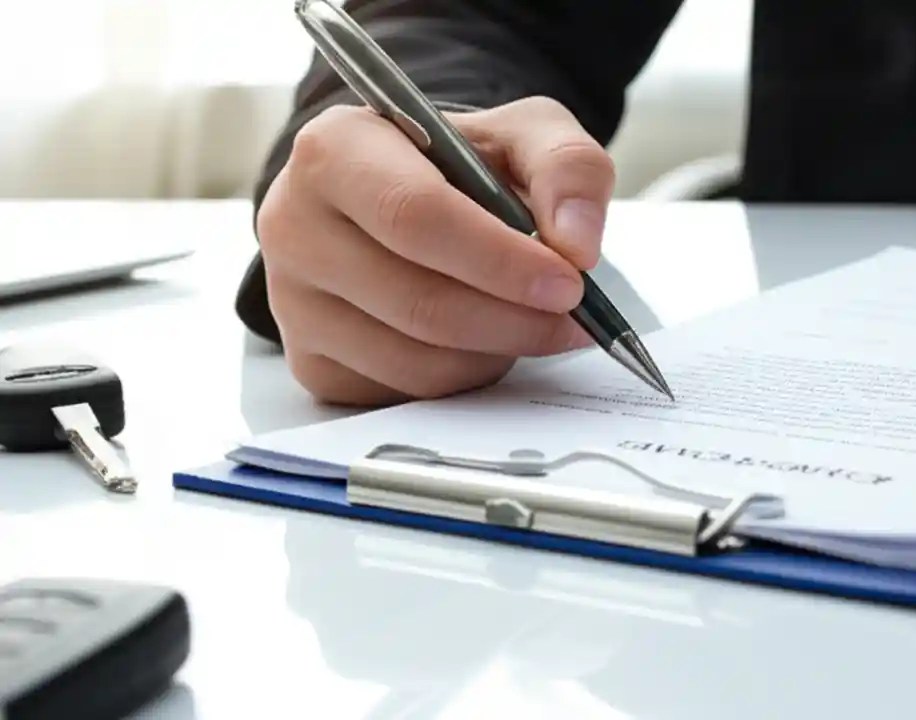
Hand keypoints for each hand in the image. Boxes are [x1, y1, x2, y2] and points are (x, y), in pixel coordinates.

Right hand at [255, 97, 611, 404]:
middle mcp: (294, 225)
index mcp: (335, 150)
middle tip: (574, 318)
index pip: (414, 216)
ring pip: (414, 361)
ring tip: (533, 321)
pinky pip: (404, 393)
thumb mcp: (525, 135)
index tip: (568, 282)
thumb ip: (567, 167)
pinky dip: (464, 377)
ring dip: (495, 351)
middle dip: (513, 319)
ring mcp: (294, 304)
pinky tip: (486, 340)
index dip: (499, 260)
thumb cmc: (462, 166)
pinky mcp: (313, 364)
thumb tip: (577, 242)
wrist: (411, 202)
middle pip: (416, 301)